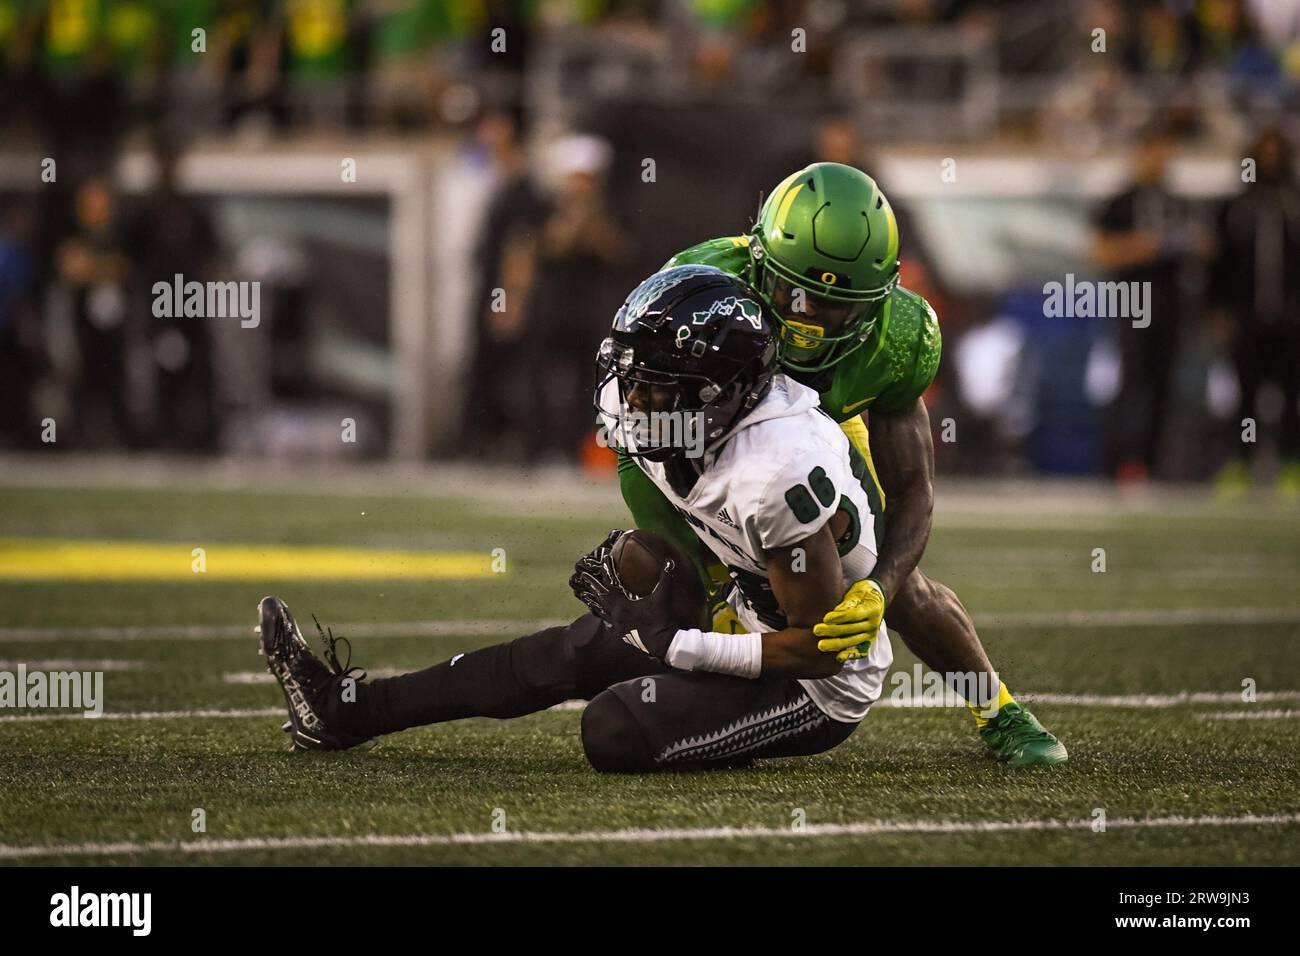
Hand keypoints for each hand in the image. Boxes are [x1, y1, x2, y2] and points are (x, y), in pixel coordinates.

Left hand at [568, 533, 678, 658]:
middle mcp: (616, 616)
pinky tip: (601, 611)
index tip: (603, 563)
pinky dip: (603, 613)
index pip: (610, 586)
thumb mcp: (662, 598)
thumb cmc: (661, 619)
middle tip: (584, 577)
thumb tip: (669, 560)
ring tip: (585, 593)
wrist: (663, 643)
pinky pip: (608, 620)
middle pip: (601, 598)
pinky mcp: (621, 634)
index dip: (606, 573)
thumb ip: (664, 578)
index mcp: (622, 606)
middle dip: (593, 587)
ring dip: (595, 601)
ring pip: (602, 610)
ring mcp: (617, 626)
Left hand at [813, 578, 884, 661]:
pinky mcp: (869, 642)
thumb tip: (836, 611)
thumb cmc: (863, 593)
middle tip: (816, 630)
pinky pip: (861, 652)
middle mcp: (874, 624)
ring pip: (853, 641)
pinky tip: (837, 657)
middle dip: (832, 631)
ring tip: (821, 645)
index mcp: (872, 609)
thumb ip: (848, 602)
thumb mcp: (857, 592)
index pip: (854, 615)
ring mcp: (872, 634)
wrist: (878, 599)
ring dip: (836, 644)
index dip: (840, 617)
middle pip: (851, 629)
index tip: (825, 618)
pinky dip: (849, 655)